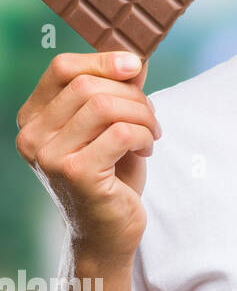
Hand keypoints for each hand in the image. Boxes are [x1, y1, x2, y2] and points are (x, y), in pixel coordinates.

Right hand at [15, 51, 160, 267]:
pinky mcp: (75, 172)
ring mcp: (49, 155)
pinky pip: (121, 133)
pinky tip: (145, 150)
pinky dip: (144, 136)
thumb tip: (135, 59)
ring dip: (142, 116)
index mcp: (34, 118)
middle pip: (90, 85)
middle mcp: (32, 135)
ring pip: (106, 106)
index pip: (62, 68)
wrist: (108, 231)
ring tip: (151, 135)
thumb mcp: (113, 127)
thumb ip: (118, 92)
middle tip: (150, 119)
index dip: (103, 60)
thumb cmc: (111, 177)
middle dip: (133, 96)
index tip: (135, 67)